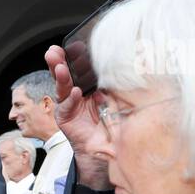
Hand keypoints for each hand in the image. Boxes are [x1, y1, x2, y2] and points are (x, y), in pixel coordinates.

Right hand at [43, 45, 111, 190]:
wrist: (113, 150)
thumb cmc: (120, 123)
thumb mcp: (124, 99)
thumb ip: (123, 85)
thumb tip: (139, 62)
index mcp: (94, 85)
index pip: (83, 66)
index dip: (78, 55)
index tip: (76, 42)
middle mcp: (80, 92)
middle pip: (68, 72)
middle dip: (60, 60)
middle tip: (55, 51)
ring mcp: (71, 104)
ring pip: (62, 86)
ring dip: (60, 75)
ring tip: (60, 67)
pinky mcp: (66, 118)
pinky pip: (65, 107)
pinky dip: (69, 100)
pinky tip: (74, 93)